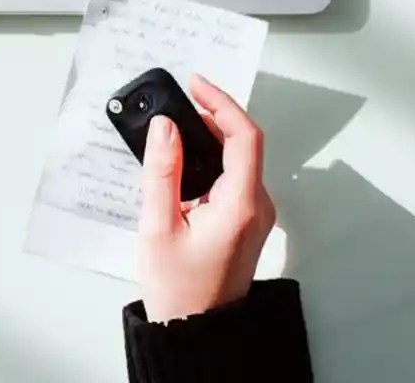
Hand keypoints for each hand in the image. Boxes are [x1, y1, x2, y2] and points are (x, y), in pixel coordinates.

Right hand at [137, 74, 276, 322]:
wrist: (197, 330)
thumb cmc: (179, 289)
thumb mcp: (158, 226)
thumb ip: (162, 171)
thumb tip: (166, 128)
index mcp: (240, 205)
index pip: (243, 137)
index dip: (221, 103)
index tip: (197, 84)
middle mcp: (256, 207)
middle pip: (243, 143)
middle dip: (212, 115)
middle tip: (179, 100)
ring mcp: (254, 215)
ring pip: (238, 159)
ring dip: (210, 137)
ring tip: (175, 126)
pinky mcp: (245, 221)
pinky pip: (233, 177)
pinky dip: (211, 158)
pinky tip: (183, 158)